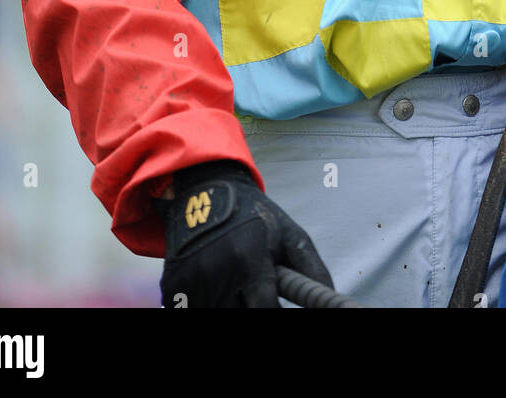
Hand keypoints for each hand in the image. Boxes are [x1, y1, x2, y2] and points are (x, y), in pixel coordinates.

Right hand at [160, 159, 334, 307]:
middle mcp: (219, 272)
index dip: (272, 315)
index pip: (265, 311)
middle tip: (254, 295)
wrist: (204, 190)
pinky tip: (217, 292)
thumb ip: (312, 270)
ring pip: (215, 314)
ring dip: (229, 306)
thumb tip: (332, 300)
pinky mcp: (173, 285)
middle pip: (237, 316)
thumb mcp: (289, 234)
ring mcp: (193, 281)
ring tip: (237, 290)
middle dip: (249, 308)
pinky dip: (206, 305)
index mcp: (250, 259)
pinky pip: (190, 311)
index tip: (276, 310)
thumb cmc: (253, 216)